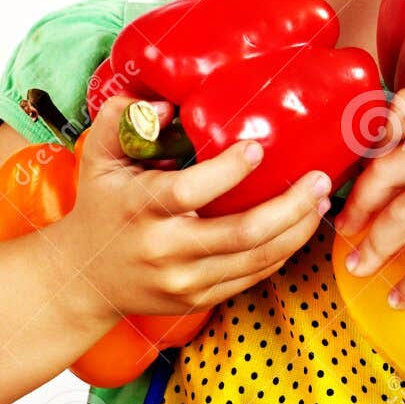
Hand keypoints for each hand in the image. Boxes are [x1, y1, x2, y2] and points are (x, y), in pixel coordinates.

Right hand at [46, 95, 332, 322]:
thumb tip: (170, 103)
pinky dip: (282, 252)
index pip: (191, 191)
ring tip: (322, 200)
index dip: (229, 171)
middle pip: (243, 233)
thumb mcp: (98, 157)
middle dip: (291, 206)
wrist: (83, 279)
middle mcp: (165, 249)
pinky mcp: (199, 300)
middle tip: (320, 179)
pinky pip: (252, 278)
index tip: (258, 148)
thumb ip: (123, 120)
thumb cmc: (100, 206)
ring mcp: (184, 281)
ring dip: (298, 230)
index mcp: (141, 208)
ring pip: (257, 259)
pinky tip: (301, 228)